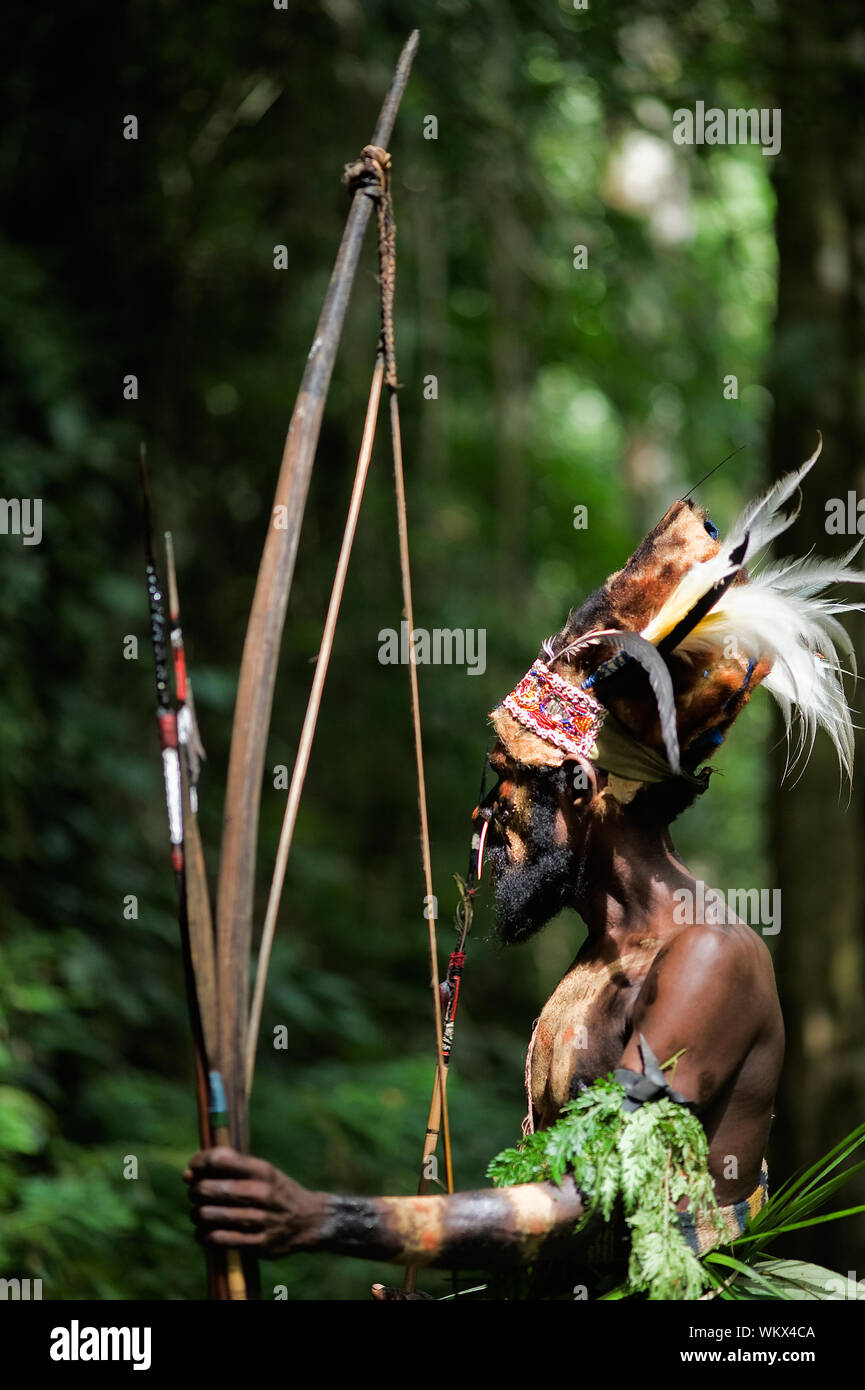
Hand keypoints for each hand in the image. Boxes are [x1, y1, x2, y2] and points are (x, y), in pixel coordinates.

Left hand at [183, 1147, 324, 1258]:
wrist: (308, 1220)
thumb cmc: (274, 1191)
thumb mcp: (261, 1172)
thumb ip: (228, 1169)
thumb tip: (187, 1175)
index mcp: (262, 1170)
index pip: (219, 1159)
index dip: (198, 1163)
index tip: (193, 1169)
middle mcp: (261, 1193)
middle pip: (208, 1189)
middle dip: (195, 1191)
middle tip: (197, 1194)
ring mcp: (260, 1220)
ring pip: (209, 1216)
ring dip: (197, 1215)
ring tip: (201, 1214)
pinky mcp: (258, 1244)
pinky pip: (218, 1240)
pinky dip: (204, 1236)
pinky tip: (206, 1232)